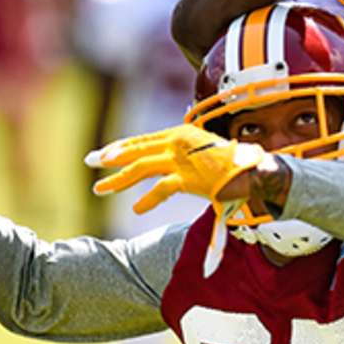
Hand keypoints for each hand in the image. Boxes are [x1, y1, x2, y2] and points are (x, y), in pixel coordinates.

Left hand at [86, 124, 267, 213]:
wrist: (254, 169)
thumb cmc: (230, 165)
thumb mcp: (203, 155)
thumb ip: (186, 160)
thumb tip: (172, 171)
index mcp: (179, 135)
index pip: (141, 141)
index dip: (119, 148)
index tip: (101, 155)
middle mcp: (177, 142)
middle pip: (135, 151)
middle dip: (109, 158)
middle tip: (89, 163)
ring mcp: (182, 158)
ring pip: (141, 167)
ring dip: (119, 179)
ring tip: (101, 189)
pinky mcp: (190, 176)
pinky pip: (163, 188)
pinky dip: (149, 199)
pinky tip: (137, 208)